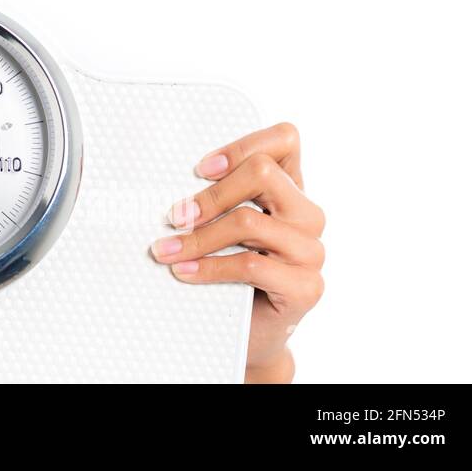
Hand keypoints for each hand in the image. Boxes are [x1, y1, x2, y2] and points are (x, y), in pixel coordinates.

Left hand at [148, 121, 324, 382]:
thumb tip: (160, 183)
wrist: (249, 331)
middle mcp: (307, 214)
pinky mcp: (306, 287)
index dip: (241, 146)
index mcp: (290, 187)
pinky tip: (182, 271)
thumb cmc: (230, 268)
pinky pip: (251, 265)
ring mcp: (311, 250)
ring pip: (249, 221)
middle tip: (174, 214)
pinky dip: (209, 266)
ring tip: (165, 248)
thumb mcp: (222, 225)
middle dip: (210, 193)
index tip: (200, 169)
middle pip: (262, 173)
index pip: (284, 139)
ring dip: (198, 236)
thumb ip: (212, 199)